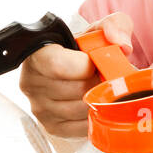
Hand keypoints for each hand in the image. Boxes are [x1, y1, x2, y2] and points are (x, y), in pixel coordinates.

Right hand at [19, 12, 133, 138]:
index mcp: (37, 54)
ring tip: (101, 89)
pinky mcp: (52, 127)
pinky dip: (96, 117)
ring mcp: (39, 108)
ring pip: (81, 109)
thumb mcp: (99, 30)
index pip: (58, 65)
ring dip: (99, 100)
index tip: (97, 63)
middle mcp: (31, 83)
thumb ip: (113, 25)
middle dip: (98, 84)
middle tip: (105, 78)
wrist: (78, 70)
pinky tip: (97, 105)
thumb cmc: (84, 50)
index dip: (85, 66)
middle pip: (76, 89)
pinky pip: (81, 127)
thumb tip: (121, 43)